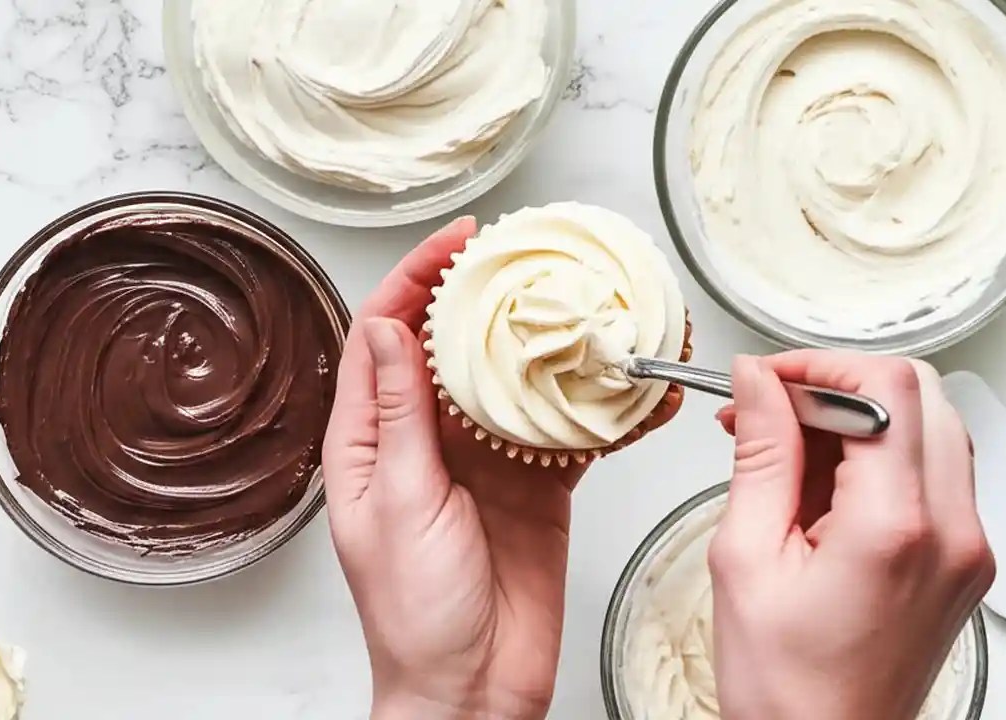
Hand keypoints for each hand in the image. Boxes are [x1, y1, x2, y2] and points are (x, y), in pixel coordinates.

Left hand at [321, 217, 681, 718]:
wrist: (472, 687)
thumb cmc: (415, 614)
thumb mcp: (398, 503)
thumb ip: (402, 414)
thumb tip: (390, 328)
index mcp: (373, 439)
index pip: (383, 335)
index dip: (414, 279)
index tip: (457, 243)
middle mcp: (427, 439)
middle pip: (452, 344)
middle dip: (487, 295)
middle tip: (528, 255)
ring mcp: (485, 459)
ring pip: (515, 379)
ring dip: (549, 343)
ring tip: (587, 303)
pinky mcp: (537, 486)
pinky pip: (570, 433)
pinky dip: (602, 411)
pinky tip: (633, 390)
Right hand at [709, 351, 994, 719]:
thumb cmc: (785, 685)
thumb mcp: (746, 557)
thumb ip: (761, 455)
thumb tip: (758, 382)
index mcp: (895, 527)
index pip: (885, 386)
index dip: (819, 366)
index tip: (767, 383)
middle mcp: (952, 532)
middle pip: (920, 393)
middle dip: (839, 385)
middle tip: (773, 410)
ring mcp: (968, 548)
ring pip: (931, 427)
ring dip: (861, 417)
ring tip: (790, 453)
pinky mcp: (965, 561)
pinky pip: (935, 473)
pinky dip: (882, 457)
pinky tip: (824, 488)